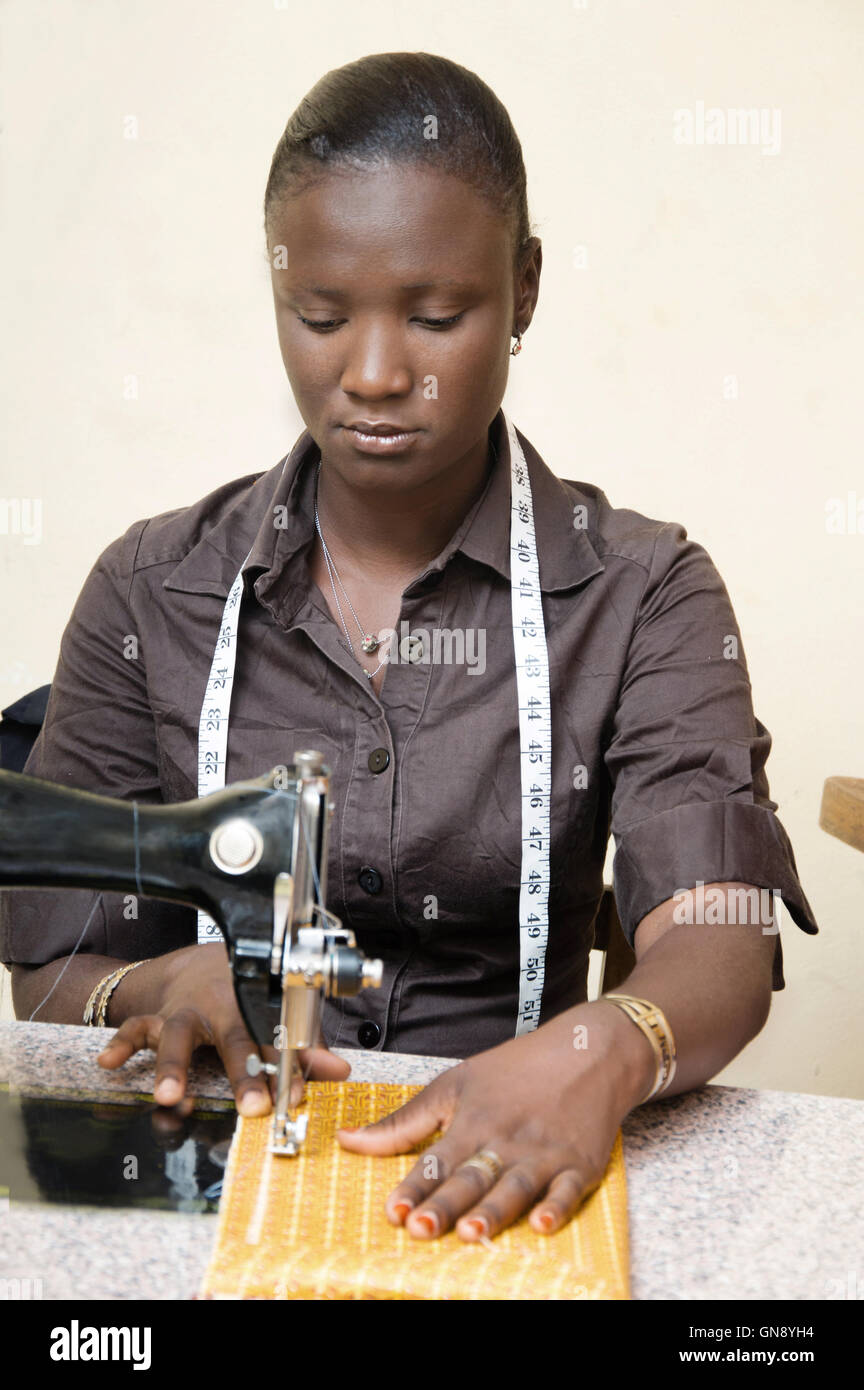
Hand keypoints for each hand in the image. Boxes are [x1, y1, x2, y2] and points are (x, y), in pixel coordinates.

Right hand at [96, 943, 348, 1112]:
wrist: (203, 962)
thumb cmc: (247, 993)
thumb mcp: (278, 1013)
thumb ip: (305, 1044)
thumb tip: (338, 1072)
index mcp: (256, 1007)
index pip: (276, 1041)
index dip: (289, 1068)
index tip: (298, 1096)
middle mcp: (220, 1008)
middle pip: (232, 1040)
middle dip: (243, 1073)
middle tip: (252, 1107)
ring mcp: (184, 1012)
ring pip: (177, 1034)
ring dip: (173, 1064)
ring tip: (169, 1096)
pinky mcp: (155, 1016)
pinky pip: (134, 1027)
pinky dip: (121, 1044)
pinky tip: (108, 1062)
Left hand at [336, 1002, 651, 1240]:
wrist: (586, 1052)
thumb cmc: (516, 1069)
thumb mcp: (454, 1085)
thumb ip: (403, 1122)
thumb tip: (348, 1139)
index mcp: (473, 1121)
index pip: (437, 1159)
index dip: (415, 1186)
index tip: (394, 1210)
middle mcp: (506, 1140)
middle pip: (472, 1177)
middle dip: (447, 1204)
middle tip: (423, 1228)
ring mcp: (544, 1154)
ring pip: (515, 1186)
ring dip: (494, 1211)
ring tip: (473, 1233)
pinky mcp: (579, 1165)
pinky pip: (568, 1190)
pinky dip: (557, 1207)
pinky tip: (543, 1224)